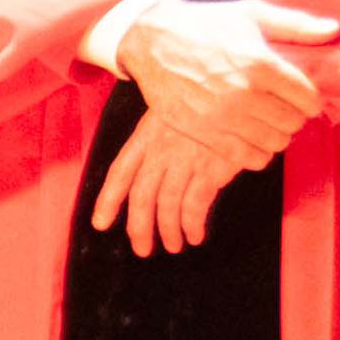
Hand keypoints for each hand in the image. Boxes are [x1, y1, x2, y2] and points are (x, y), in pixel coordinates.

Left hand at [90, 111, 248, 255]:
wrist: (238, 90)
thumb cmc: (210, 101)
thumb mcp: (176, 110)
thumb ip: (163, 136)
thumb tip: (155, 167)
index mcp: (148, 134)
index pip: (121, 171)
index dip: (108, 200)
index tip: (100, 223)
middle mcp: (161, 150)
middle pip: (141, 196)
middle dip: (139, 228)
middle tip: (142, 249)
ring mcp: (185, 159)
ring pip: (166, 205)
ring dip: (169, 231)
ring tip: (174, 245)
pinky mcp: (210, 168)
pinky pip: (195, 206)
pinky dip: (193, 225)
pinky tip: (196, 235)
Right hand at [113, 0, 339, 168]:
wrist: (151, 40)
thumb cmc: (207, 25)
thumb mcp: (252, 15)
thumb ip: (296, 26)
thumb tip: (334, 30)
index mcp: (259, 64)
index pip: (309, 99)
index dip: (312, 99)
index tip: (304, 95)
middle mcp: (242, 93)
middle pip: (293, 123)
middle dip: (295, 116)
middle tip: (286, 107)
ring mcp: (220, 116)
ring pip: (274, 143)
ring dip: (278, 135)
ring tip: (269, 120)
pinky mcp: (202, 132)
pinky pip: (247, 157)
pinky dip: (257, 152)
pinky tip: (252, 135)